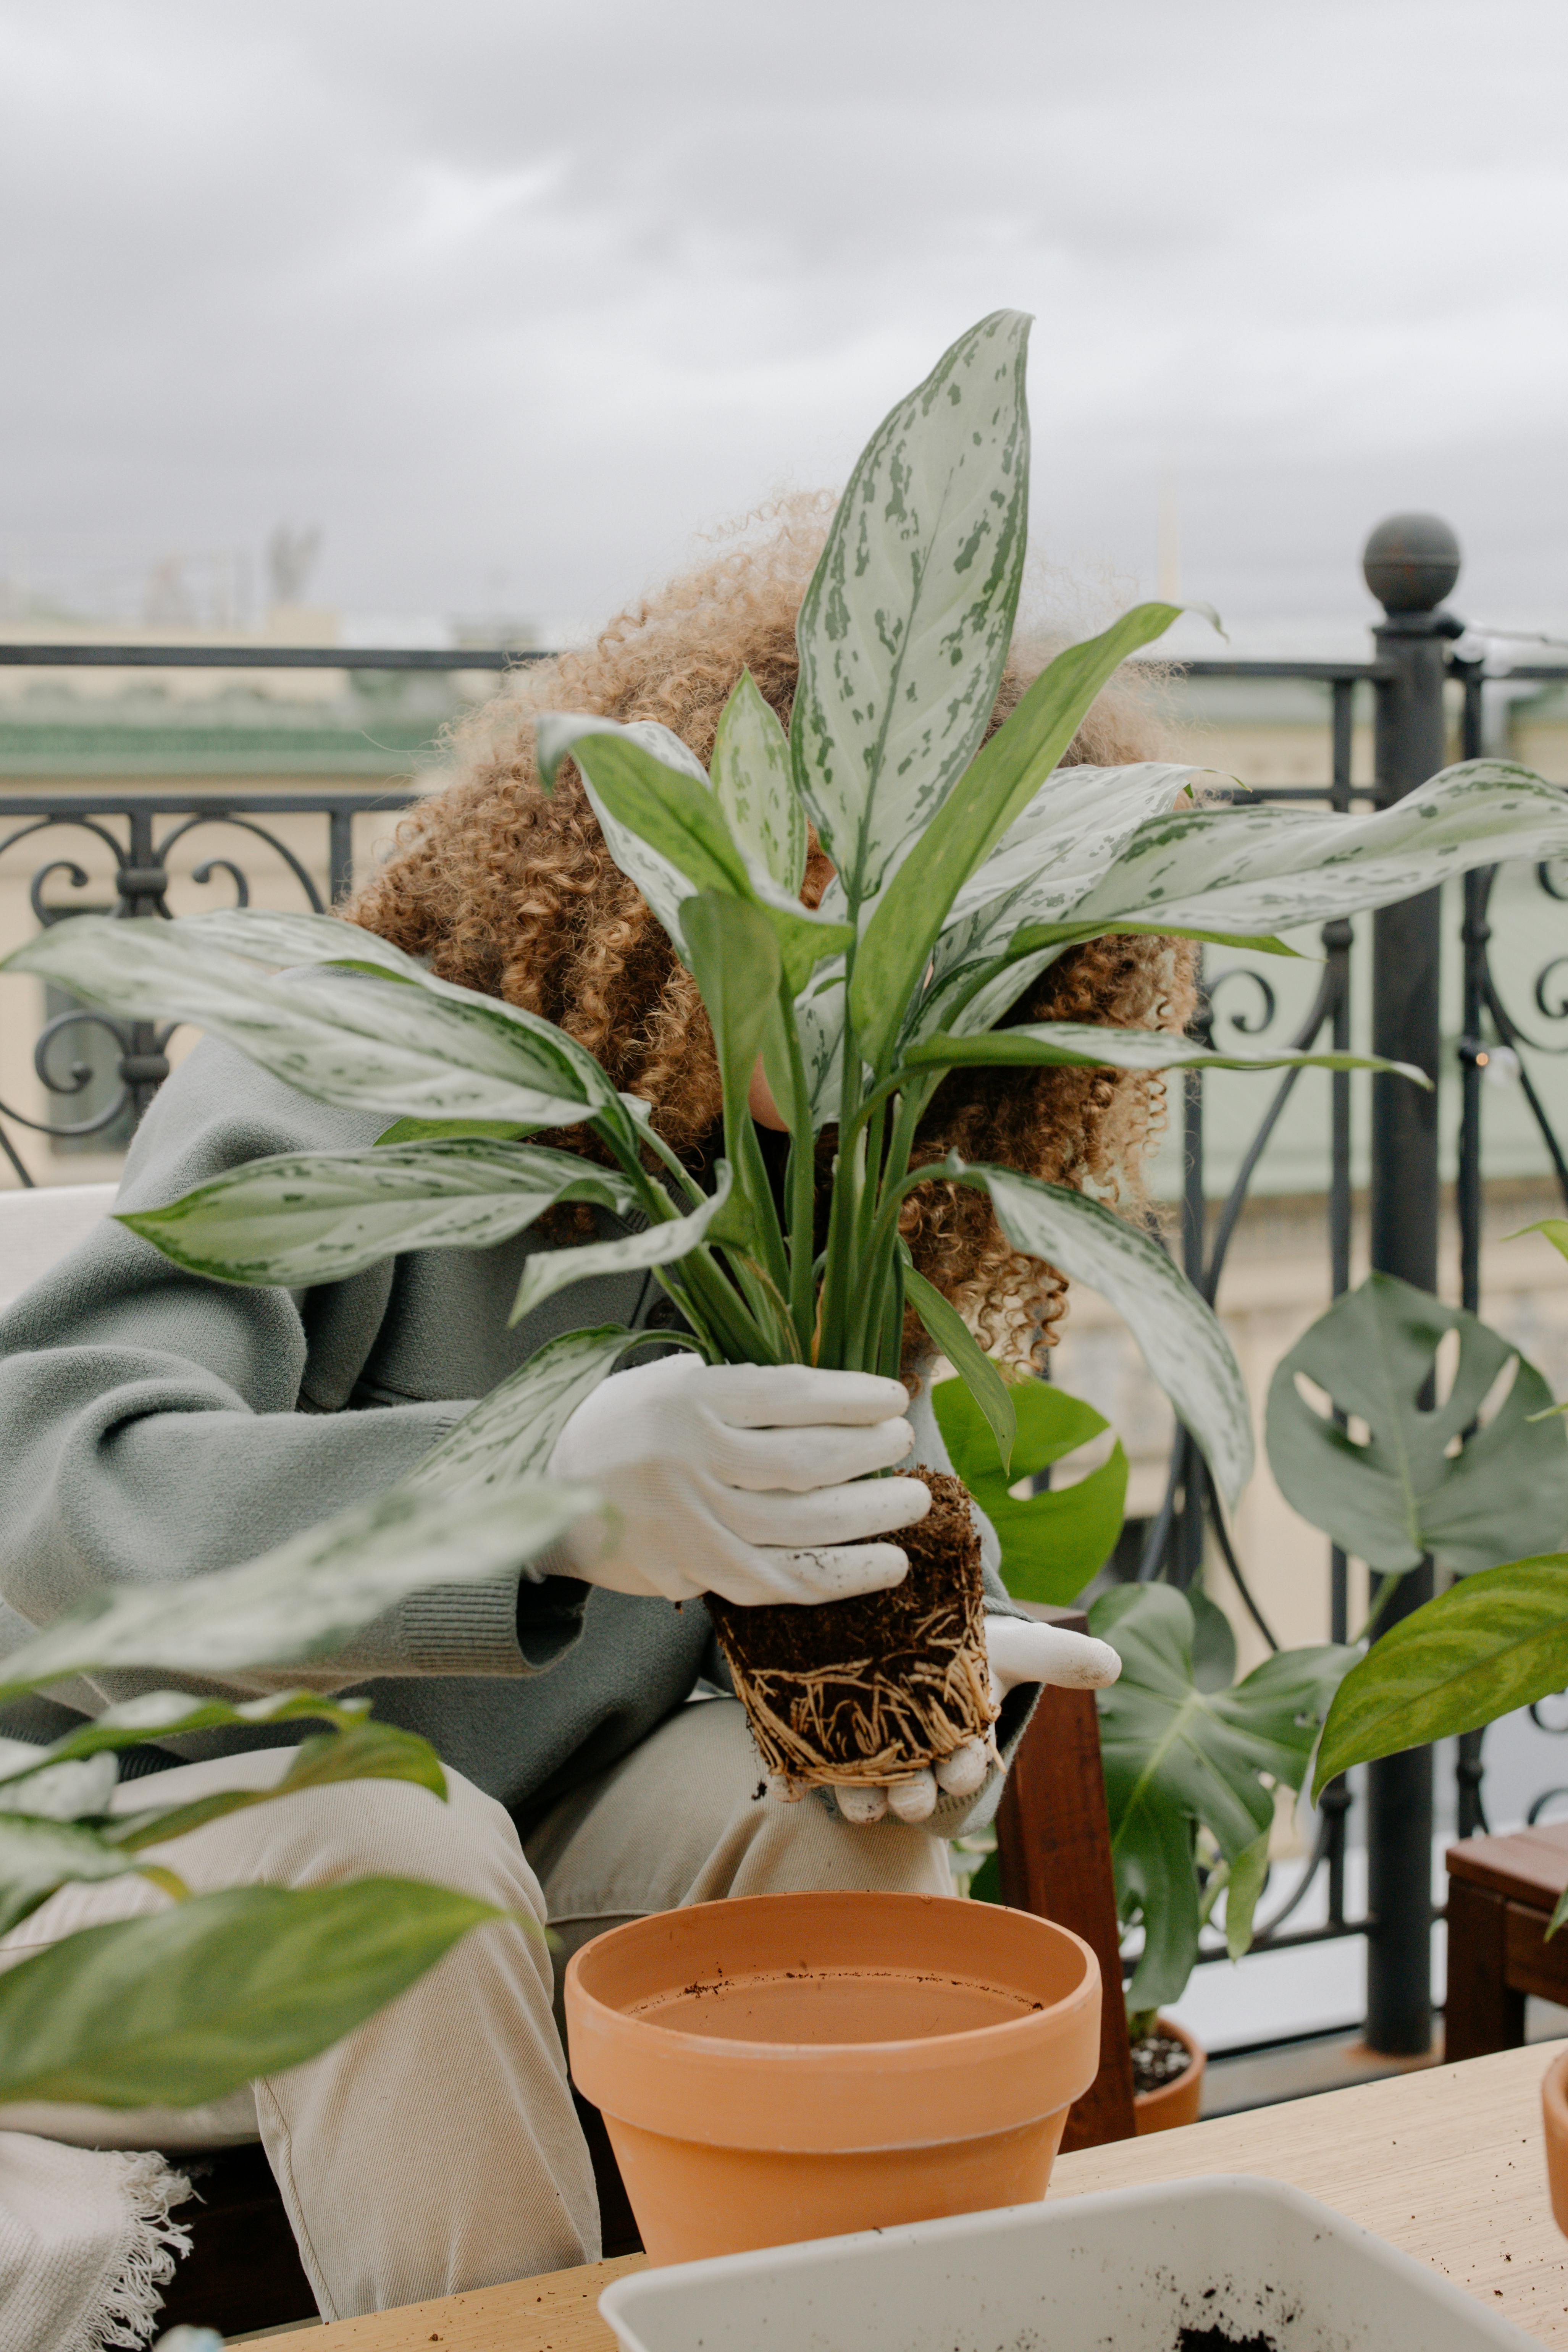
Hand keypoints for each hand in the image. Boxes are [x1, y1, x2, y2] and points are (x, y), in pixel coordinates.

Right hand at [548, 1356, 928, 1606]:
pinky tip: (888, 1566)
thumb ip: (730, 1384)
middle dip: (869, 1453)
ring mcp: (691, 1521)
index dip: (851, 1397)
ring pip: (802, 1525)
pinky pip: (781, 1581)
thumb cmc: (613, 1429)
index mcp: (687, 1398)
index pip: (788, 1395)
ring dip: (871, 1516)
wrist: (535, 1494)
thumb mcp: (658, 1381)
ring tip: (913, 1503)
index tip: (895, 1397)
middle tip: (904, 1444)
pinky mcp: (692, 1570)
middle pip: (804, 1461)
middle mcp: (691, 1458)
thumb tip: (818, 1393)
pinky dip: (842, 1576)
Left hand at [822, 1612, 1121, 1825]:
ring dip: (859, 1797)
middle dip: (914, 1794)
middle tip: (909, 1789)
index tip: (964, 1760)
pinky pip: (801, 1773)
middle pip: (913, 1791)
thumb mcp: (1008, 1646)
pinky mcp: (816, 1748)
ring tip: (855, 1792)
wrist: (898, 1631)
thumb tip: (1112, 1664)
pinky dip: (793, 1779)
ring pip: (859, 1793)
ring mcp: (861, 1761)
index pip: (965, 1769)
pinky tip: (787, 1778)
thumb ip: (1056, 1657)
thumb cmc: (963, 1648)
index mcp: (957, 1748)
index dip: (965, 1769)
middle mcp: (911, 1765)